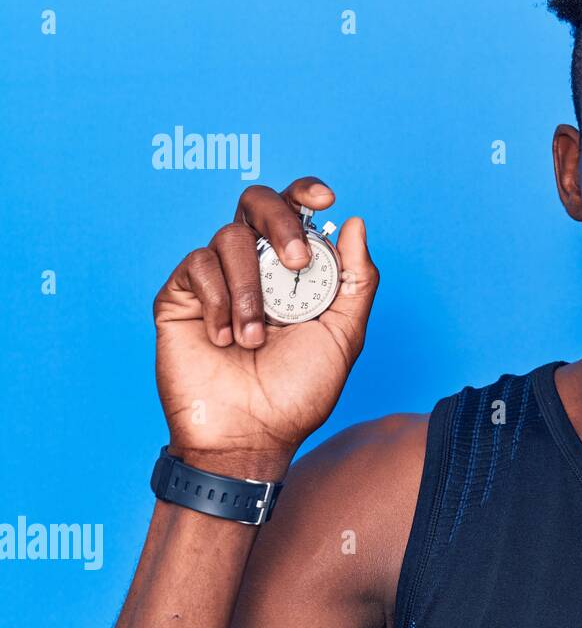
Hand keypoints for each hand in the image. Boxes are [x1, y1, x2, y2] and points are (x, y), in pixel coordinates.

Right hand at [152, 177, 378, 479]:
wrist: (251, 435)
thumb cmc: (298, 392)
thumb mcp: (343, 335)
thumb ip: (356, 280)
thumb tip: (353, 223)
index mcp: (293, 270)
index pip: (294, 210)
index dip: (305, 192)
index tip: (325, 200)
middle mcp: (253, 267)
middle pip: (256, 202)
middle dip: (280, 222)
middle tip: (296, 262)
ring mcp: (215, 280)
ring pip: (228, 237)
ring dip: (250, 290)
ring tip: (256, 338)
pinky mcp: (180, 297)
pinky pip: (197, 267)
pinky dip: (219, 302)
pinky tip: (224, 339)